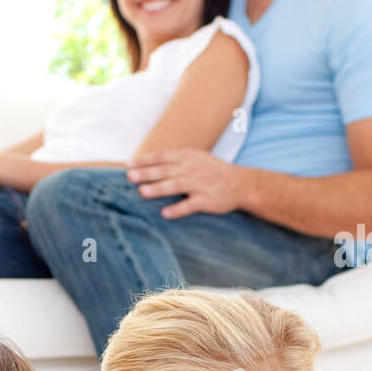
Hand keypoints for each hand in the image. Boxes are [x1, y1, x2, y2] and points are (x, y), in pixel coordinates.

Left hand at [126, 149, 251, 217]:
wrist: (241, 183)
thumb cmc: (213, 171)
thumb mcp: (196, 158)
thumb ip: (175, 160)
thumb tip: (149, 163)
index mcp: (188, 157)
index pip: (162, 157)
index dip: (145, 160)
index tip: (129, 165)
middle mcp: (192, 169)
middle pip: (166, 170)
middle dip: (147, 173)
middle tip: (129, 177)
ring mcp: (200, 184)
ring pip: (176, 185)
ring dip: (158, 188)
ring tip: (142, 192)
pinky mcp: (206, 200)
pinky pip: (190, 205)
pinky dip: (178, 209)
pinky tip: (165, 213)